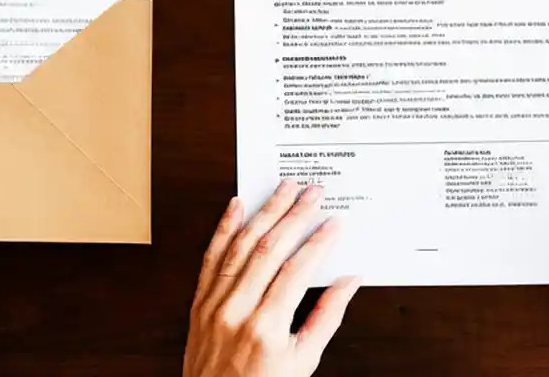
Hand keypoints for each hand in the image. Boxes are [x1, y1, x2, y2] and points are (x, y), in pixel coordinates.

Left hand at [183, 181, 360, 376]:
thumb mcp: (302, 362)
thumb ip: (327, 318)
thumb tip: (349, 282)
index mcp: (266, 329)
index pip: (297, 271)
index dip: (318, 242)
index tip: (333, 223)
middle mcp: (236, 311)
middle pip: (270, 249)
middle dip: (295, 215)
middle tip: (313, 193)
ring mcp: (214, 304)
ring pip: (241, 245)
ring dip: (265, 212)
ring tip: (283, 189)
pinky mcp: (199, 302)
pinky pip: (211, 257)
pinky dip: (224, 228)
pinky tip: (236, 206)